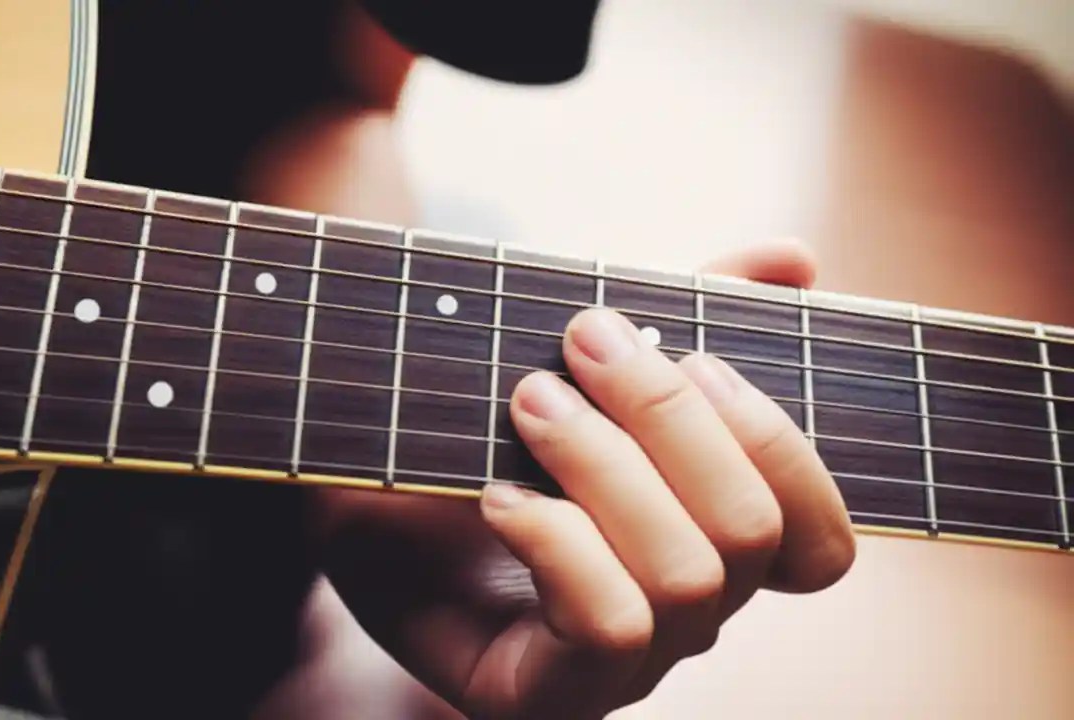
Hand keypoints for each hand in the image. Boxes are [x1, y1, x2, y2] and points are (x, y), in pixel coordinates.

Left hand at [316, 239, 855, 719]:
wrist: (354, 486)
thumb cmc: (478, 429)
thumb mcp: (589, 360)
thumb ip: (692, 313)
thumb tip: (795, 259)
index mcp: (711, 551)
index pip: (820, 542)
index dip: (780, 444)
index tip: (696, 355)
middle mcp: (684, 622)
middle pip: (747, 533)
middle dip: (668, 419)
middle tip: (582, 343)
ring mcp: (620, 668)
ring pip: (685, 577)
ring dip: (605, 465)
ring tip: (528, 403)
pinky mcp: (545, 694)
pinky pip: (608, 623)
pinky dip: (557, 538)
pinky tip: (498, 494)